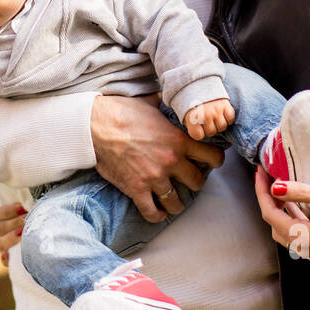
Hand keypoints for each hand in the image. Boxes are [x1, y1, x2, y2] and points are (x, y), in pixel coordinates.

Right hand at [0, 196, 26, 267]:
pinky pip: (4, 262)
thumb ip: (22, 199)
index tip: (22, 207)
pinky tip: (9, 255)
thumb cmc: (29, 209)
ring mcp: (2, 246)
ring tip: (26, 233)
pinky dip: (6, 259)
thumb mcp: (23, 203)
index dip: (7, 211)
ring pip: (0, 245)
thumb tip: (27, 196)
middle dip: (14, 223)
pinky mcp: (10, 258)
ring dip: (12, 238)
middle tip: (28, 218)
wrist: (37, 226)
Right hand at [91, 94, 224, 222]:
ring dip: (176, 203)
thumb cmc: (122, 111)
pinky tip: (157, 212)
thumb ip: (165, 105)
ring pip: (177, 203)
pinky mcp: (136, 189)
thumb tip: (169, 94)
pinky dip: (156, 215)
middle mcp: (171, 161)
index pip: (212, 157)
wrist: (95, 125)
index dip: (214, 160)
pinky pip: (152, 212)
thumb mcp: (151, 103)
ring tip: (173, 201)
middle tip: (187, 180)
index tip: (210, 162)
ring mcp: (154, 178)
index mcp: (178, 140)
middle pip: (197, 182)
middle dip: (194, 182)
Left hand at [184, 98, 234, 140]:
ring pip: (222, 127)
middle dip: (209, 128)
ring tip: (214, 116)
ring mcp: (216, 110)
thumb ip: (191, 126)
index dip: (199, 133)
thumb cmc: (192, 102)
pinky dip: (228, 117)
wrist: (198, 84)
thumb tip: (200, 136)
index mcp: (193, 118)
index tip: (198, 126)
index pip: (199, 136)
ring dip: (219, 123)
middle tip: (206, 120)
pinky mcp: (226, 105)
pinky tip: (222, 113)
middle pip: (212, 132)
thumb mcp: (185, 114)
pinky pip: (231, 118)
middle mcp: (205, 115)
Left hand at [254, 167, 309, 260]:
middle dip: (267, 199)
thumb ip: (300, 192)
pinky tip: (293, 201)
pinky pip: (296, 232)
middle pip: (274, 223)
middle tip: (266, 177)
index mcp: (305, 239)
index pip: (271, 215)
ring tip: (276, 185)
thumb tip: (274, 187)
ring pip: (284, 229)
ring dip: (278, 208)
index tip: (259, 173)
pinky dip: (290, 216)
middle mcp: (307, 250)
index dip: (262, 192)